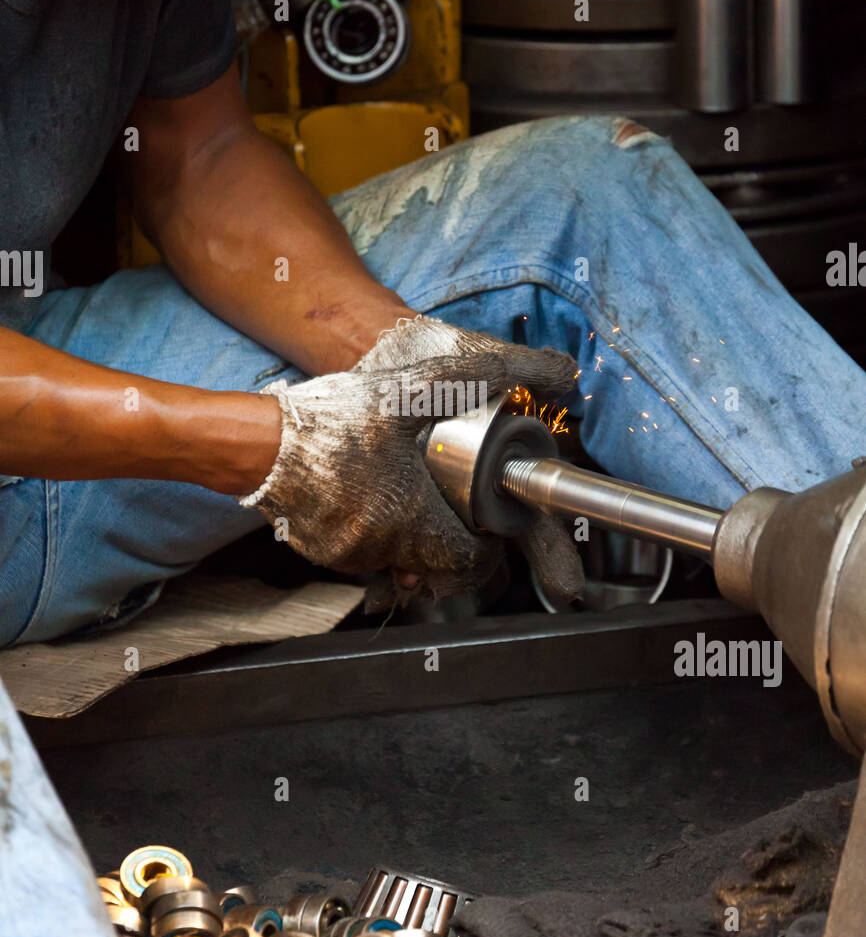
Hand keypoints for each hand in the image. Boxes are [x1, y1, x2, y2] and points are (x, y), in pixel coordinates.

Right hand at [240, 317, 583, 608]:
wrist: (258, 441)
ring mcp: (349, 557)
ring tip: (405, 491)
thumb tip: (560, 372)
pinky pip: (363, 556)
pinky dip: (374, 534)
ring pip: (400, 561)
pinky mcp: (321, 554)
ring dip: (411, 536)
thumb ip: (493, 377)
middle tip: (446, 501)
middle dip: (449, 537)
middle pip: (438, 564)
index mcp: (413, 517)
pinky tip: (368, 497)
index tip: (484, 518)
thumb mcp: (418, 388)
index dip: (487, 541)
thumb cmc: (335, 418)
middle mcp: (384, 548)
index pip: (472, 561)